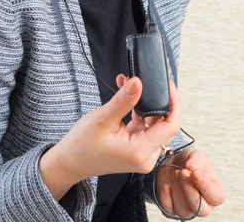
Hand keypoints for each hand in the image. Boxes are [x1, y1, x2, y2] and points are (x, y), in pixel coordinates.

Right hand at [52, 75, 181, 183]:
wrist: (69, 162)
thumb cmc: (82, 145)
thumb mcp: (103, 119)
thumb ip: (124, 100)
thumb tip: (138, 82)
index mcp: (140, 152)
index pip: (170, 126)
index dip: (174, 103)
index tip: (168, 85)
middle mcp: (146, 156)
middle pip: (164, 124)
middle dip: (156, 100)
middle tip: (146, 80)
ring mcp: (142, 153)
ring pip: (154, 123)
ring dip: (145, 103)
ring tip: (128, 84)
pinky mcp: (136, 148)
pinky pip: (144, 126)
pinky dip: (138, 111)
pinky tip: (127, 96)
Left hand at [155, 147, 226, 217]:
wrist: (175, 162)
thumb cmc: (191, 162)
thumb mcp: (197, 156)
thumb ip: (196, 161)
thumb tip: (191, 167)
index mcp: (216, 192)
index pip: (216, 197)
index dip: (206, 186)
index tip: (195, 173)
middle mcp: (204, 205)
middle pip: (201, 209)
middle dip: (189, 189)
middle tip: (183, 172)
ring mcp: (188, 209)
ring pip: (184, 211)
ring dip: (178, 191)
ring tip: (176, 173)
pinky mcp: (172, 210)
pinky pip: (169, 210)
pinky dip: (166, 198)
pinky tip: (166, 186)